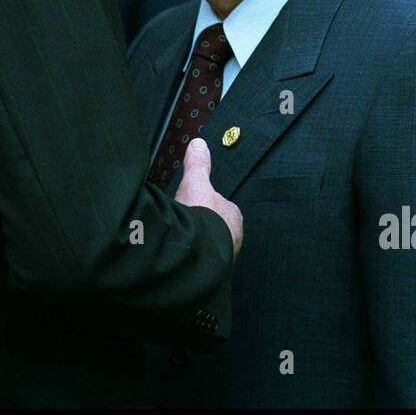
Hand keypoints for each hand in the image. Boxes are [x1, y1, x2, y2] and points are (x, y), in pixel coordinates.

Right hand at [174, 138, 241, 257]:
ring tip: (182, 242)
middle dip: (203, 227)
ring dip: (198, 245)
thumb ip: (197, 164)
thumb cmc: (203, 219)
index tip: (194, 207)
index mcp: (233, 215)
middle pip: (216, 228)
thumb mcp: (195, 183)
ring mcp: (224, 255)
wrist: (198, 253)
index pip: (222, 207)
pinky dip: (194, 259)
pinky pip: (203, 262)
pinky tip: (183, 256)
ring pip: (211, 246)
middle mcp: (233, 237)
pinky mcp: (213, 270)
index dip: (206, 205)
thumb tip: (198, 144)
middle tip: (185, 225)